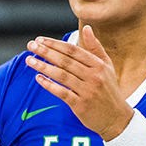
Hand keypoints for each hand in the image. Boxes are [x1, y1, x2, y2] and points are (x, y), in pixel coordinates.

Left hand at [25, 25, 133, 139]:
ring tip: (29, 60)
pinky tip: (38, 78)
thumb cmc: (109, 90)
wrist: (116, 118)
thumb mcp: (107, 66)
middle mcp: (93, 76)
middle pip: (65, 61)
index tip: (41, 39)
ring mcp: (87, 91)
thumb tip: (87, 27)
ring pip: (61, 75)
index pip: (73, 50)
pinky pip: (61, 92)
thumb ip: (95, 47)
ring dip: (43, 66)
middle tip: (31, 45)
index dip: (55, 44)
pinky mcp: (80, 105)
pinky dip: (49, 85)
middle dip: (46, 52)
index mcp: (98, 65)